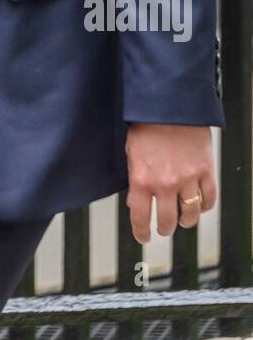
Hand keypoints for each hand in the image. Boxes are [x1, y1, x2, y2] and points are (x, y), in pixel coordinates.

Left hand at [125, 123, 216, 243]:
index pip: (140, 217)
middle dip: (164, 228)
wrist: (170, 103)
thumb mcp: (131, 152)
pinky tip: (200, 206)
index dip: (141, 232)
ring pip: (189, 214)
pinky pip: (208, 198)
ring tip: (183, 220)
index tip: (143, 236)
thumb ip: (134, 177)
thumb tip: (135, 199)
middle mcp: (164, 184)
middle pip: (167, 221)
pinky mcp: (205, 170)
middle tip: (163, 228)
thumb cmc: (147, 122)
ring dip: (186, 221)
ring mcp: (187, 179)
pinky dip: (205, 206)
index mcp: (141, 179)